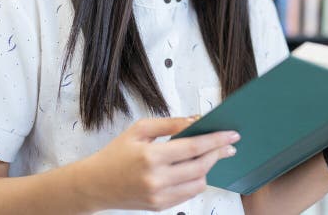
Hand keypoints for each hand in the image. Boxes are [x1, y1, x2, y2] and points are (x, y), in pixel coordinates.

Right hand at [79, 117, 238, 211]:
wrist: (95, 184)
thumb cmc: (116, 153)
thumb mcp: (140, 130)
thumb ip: (170, 124)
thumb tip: (196, 121)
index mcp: (151, 156)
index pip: (193, 147)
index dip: (215, 140)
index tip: (231, 134)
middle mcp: (157, 179)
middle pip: (200, 166)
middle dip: (218, 153)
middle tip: (229, 144)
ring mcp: (159, 196)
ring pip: (198, 182)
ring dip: (207, 167)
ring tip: (207, 155)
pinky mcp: (160, 206)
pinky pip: (188, 194)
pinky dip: (195, 180)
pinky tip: (193, 169)